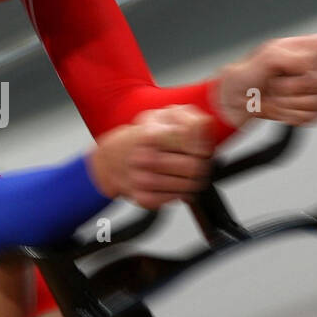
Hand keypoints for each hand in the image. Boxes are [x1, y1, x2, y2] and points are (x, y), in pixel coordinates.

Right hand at [89, 105, 213, 208]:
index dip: (203, 145)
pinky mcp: (142, 197)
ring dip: (194, 181)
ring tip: (189, 175)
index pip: (192, 142)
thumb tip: (205, 123)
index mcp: (152, 135)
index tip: (202, 147)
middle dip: (202, 165)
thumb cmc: (141, 138)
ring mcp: (142, 179)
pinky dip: (180, 194)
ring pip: (187, 186)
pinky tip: (176, 185)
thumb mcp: (161, 117)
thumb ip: (186, 117)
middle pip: (193, 166)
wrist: (110, 159)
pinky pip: (173, 199)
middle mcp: (145, 158)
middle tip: (199, 163)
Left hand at [215, 34, 316, 128]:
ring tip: (276, 97)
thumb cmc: (248, 74)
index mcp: (310, 47)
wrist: (236, 101)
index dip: (315, 67)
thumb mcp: (268, 56)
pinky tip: (281, 107)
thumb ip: (294, 58)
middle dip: (297, 87)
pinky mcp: (316, 109)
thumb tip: (312, 69)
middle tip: (277, 85)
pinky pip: (315, 116)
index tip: (295, 70)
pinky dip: (293, 115)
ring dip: (291, 103)